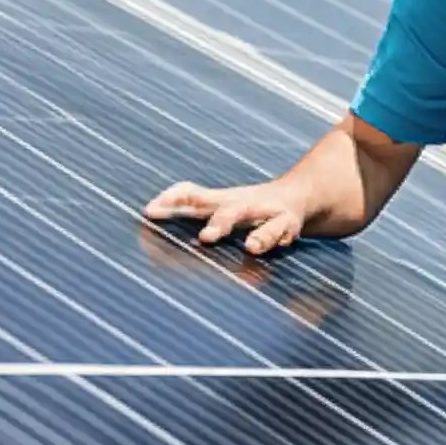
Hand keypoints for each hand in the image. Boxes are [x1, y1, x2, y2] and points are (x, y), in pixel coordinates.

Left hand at [143, 181, 307, 254]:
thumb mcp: (216, 202)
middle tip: (206, 238)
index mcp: (223, 200)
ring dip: (261, 235)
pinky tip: (270, 250)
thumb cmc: (245, 204)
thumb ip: (185, 205)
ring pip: (266, 223)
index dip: (174, 200)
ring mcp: (270, 214)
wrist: (297, 194)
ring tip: (251, 246)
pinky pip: (283, 233)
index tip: (150, 211)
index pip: (195, 195)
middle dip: (221, 223)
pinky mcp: (288, 226)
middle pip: (232, 210)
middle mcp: (245, 204)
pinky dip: (277, 241)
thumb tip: (148, 209)